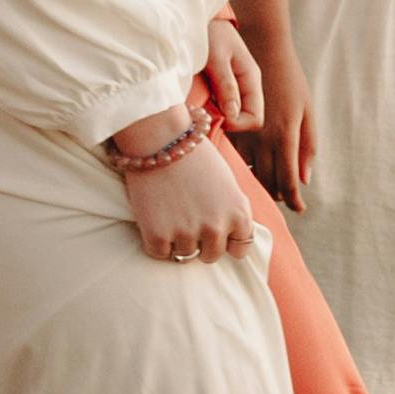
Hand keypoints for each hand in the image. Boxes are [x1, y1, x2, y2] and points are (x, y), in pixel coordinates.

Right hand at [109, 121, 263, 268]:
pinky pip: (159, 253)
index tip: (214, 230)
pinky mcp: (158, 236)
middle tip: (187, 217)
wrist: (160, 137)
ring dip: (176, 239)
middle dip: (201, 242)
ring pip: (184, 255)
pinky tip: (154, 217)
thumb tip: (231, 240)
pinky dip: (155, 240)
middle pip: (211, 256)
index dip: (226, 240)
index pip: (240, 249)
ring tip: (169, 211)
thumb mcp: (228, 183)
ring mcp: (187, 234)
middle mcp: (216, 228)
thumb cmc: (195, 155)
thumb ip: (232, 212)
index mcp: (239, 214)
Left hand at [203, 15, 262, 130]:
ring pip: (233, 115)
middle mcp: (247, 85)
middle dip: (225, 121)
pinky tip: (198, 98)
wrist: (198, 16)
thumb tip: (232, 115)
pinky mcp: (223, 86)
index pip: (255, 118)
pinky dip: (211, 108)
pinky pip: (222, 107)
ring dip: (216, 115)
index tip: (215, 115)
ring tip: (199, 102)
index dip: (236, 124)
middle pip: (245, 119)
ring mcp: (236, 86)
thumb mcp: (216, 58)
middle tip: (204, 110)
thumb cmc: (208, 33)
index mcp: (251, 78)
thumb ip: (226, 85)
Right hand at [234, 42, 316, 212]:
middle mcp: (262, 139)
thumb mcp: (307, 111)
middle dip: (278, 194)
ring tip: (269, 184)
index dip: (294, 200)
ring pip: (249, 173)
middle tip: (286, 196)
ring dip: (260, 183)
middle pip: (268, 183)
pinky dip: (244, 167)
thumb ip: (308, 146)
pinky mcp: (227, 126)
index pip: (288, 181)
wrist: (262, 51)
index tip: (300, 209)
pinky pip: (234, 158)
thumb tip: (305, 180)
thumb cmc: (290, 80)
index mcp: (286, 136)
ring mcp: (242, 134)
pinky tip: (250, 167)